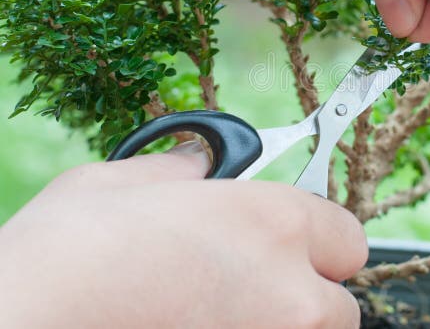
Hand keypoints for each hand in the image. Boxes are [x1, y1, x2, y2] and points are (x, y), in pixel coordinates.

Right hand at [0, 142, 365, 327]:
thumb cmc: (66, 256)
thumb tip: (200, 166)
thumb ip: (181, 172)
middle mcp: (290, 294)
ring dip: (283, 328)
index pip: (347, 236)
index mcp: (274, 224)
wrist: (20, 326)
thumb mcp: (122, 184)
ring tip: (222, 318)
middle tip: (254, 291)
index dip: (319, 240)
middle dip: (307, 297)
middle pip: (339, 305)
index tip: (295, 246)